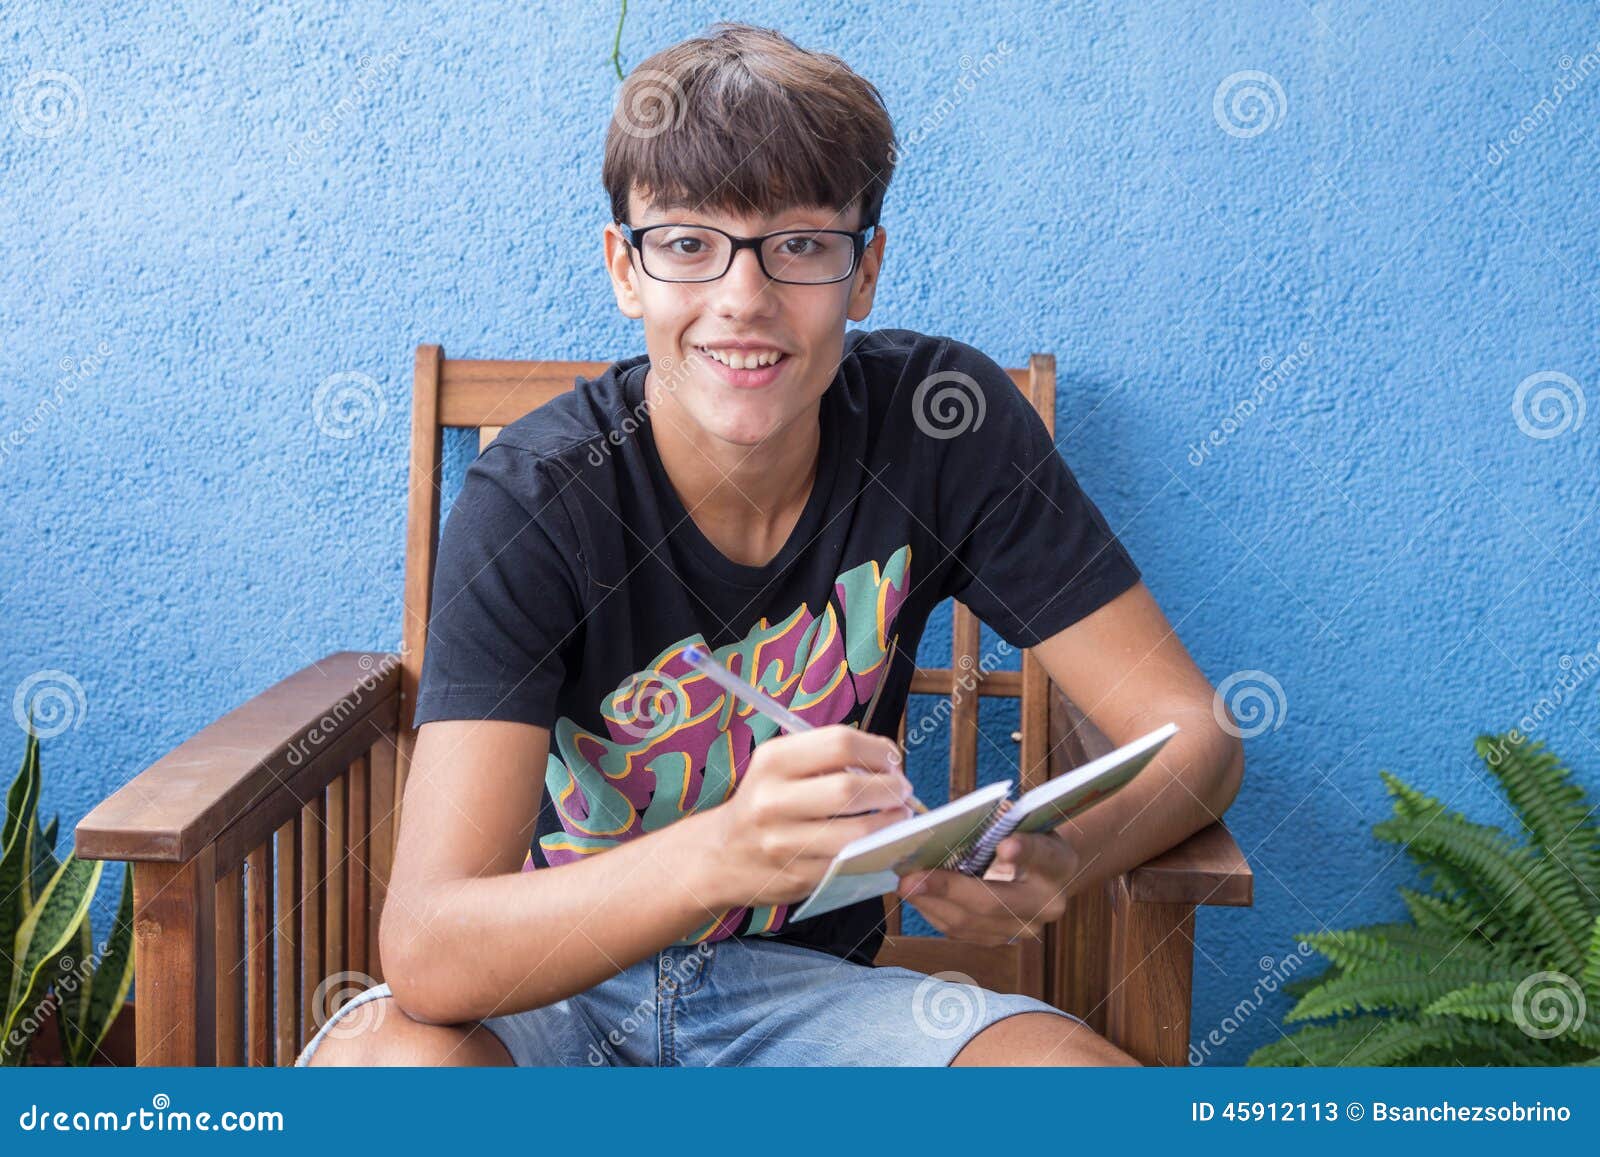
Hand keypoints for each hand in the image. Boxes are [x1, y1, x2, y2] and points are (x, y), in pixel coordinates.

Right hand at [706, 725, 913, 909]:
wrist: (719, 856)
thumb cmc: (764, 804)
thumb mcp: (779, 768)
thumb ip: (826, 758)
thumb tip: (888, 762)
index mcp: (772, 761)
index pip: (839, 743)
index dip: (877, 749)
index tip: (892, 759)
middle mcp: (771, 799)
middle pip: (849, 789)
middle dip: (890, 788)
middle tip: (903, 790)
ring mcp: (782, 843)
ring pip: (855, 833)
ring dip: (890, 824)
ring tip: (900, 817)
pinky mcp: (796, 877)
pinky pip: (849, 863)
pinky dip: (875, 851)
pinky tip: (881, 843)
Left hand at [895, 831, 1082, 945]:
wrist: (1044, 873)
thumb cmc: (1025, 834)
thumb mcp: (1022, 821)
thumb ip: (999, 823)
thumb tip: (947, 826)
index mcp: (1059, 864)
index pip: (1042, 857)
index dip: (1025, 851)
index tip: (1005, 845)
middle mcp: (1047, 904)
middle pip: (994, 902)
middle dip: (948, 889)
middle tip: (911, 878)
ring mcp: (1022, 928)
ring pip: (970, 923)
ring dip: (931, 903)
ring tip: (903, 884)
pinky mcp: (999, 939)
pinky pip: (960, 931)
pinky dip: (933, 910)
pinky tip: (914, 894)